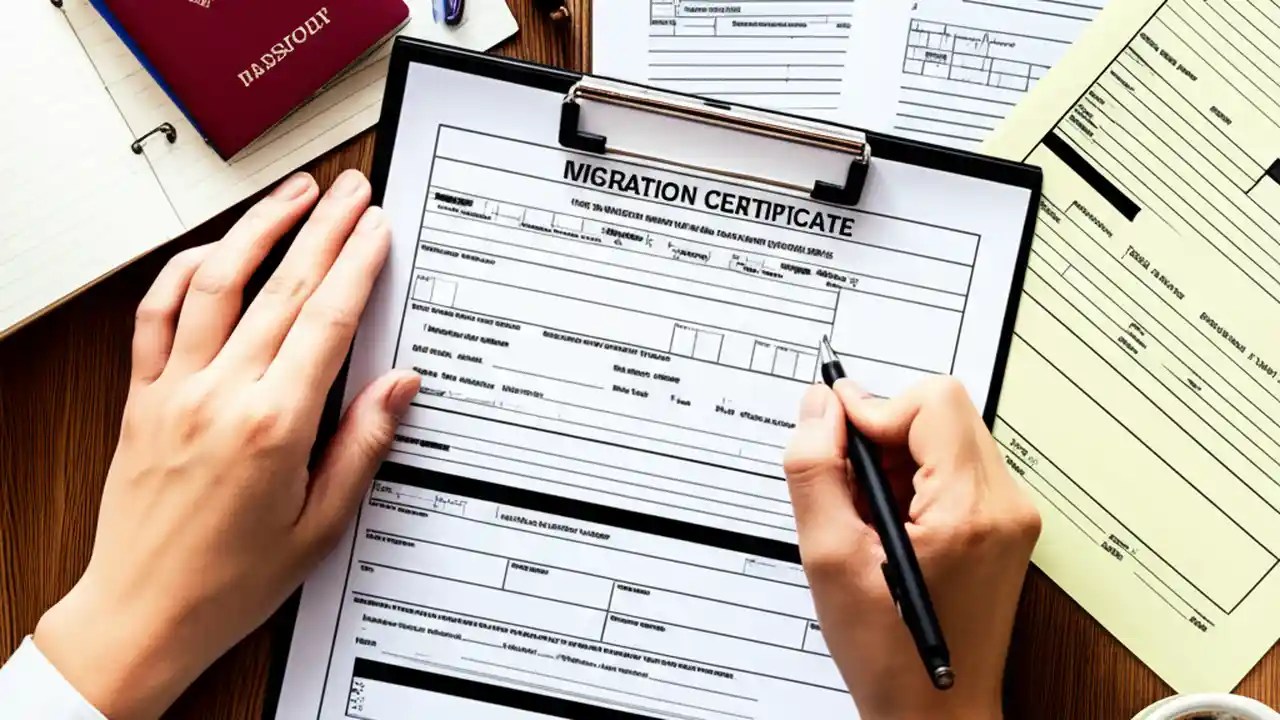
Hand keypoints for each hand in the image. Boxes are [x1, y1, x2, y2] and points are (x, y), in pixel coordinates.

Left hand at [32, 170, 419, 718]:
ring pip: (215, 282)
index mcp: (274, 426)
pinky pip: (154, 315)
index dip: (357, 264)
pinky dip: (182, 273)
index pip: (327, 320)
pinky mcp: (140, 396)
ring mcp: (174, 389)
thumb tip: (399, 385)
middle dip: (323, 228)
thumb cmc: (231, 580)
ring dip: (257, 229)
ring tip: (291, 195)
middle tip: (349, 192)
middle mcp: (221, 395)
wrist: (143, 611)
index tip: (375, 229)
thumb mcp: (322, 524)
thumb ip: (363, 445)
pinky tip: (212, 251)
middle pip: (282, 287)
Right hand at [783, 377, 1040, 719]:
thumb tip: (818, 409)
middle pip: (942, 411)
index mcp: (969, 510)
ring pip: (947, 434)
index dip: (873, 408)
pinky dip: (914, 479)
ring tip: (869, 517)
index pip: (932, 400)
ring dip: (896, 458)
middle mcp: (1005, 505)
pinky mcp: (1004, 524)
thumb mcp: (830, 559)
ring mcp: (1011, 515)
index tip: (836, 437)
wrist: (936, 715)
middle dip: (884, 434)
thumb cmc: (891, 659)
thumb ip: (816, 471)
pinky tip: (891, 527)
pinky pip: (956, 466)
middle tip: (850, 486)